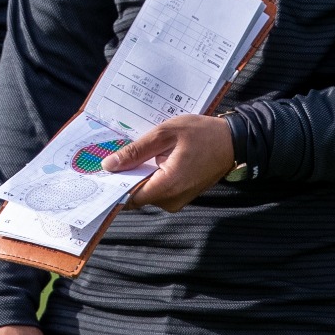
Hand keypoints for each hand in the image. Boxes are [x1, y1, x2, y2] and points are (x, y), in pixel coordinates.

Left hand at [103, 113, 235, 213]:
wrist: (234, 141)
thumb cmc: (201, 134)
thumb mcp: (165, 134)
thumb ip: (136, 151)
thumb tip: (108, 165)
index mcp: (167, 186)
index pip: (129, 197)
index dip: (113, 186)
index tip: (100, 172)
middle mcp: (171, 200)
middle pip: (136, 195)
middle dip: (124, 178)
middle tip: (113, 157)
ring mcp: (178, 200)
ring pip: (146, 193)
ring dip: (138, 176)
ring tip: (133, 154)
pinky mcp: (181, 196)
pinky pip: (158, 190)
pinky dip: (150, 176)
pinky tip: (148, 159)